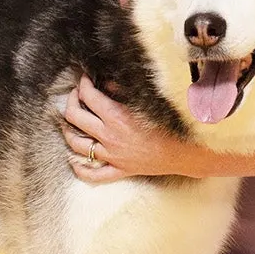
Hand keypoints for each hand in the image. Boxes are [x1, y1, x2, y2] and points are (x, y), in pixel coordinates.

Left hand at [59, 75, 197, 182]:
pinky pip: (93, 174)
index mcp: (117, 117)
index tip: (86, 79)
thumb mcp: (146, 102)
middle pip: (75, 117)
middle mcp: (109, 137)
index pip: (89, 96)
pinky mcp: (119, 170)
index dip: (84, 84)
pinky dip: (80, 167)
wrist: (186, 152)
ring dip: (68, 131)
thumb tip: (105, 85)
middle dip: (71, 101)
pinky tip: (75, 160)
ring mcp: (112, 156)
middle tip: (76, 94)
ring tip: (68, 122)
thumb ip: (123, 92)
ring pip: (77, 145)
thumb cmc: (171, 124)